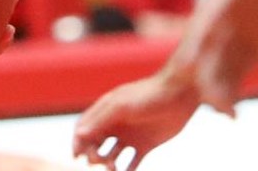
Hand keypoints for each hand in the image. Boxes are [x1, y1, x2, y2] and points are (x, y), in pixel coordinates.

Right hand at [72, 69, 198, 169]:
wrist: (180, 94)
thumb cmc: (148, 95)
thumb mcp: (121, 106)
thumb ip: (100, 119)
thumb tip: (79, 134)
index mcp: (105, 112)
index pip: (83, 129)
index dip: (77, 143)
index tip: (77, 156)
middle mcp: (115, 125)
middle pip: (94, 144)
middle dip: (93, 155)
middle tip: (99, 162)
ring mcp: (130, 136)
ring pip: (111, 155)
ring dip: (108, 164)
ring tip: (113, 170)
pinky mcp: (145, 145)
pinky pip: (132, 162)